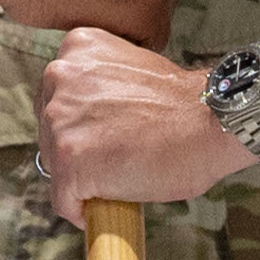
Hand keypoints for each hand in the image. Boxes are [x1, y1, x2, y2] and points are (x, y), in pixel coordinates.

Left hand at [33, 27, 253, 224]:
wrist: (209, 122)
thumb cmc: (182, 103)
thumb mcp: (127, 71)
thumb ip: (98, 86)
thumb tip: (85, 121)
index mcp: (75, 49)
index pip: (56, 97)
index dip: (78, 124)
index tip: (101, 137)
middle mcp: (60, 77)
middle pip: (50, 130)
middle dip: (76, 150)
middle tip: (115, 158)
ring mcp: (60, 120)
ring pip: (55, 165)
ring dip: (81, 178)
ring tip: (118, 178)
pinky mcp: (68, 160)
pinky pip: (63, 200)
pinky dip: (81, 210)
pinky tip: (104, 205)